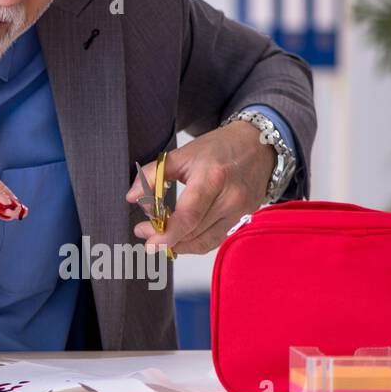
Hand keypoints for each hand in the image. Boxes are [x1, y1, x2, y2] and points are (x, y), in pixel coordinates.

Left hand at [126, 120, 275, 255]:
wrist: (258, 146)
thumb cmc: (220, 147)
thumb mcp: (183, 154)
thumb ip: (154, 174)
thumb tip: (132, 197)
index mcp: (212, 178)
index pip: (188, 216)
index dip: (164, 232)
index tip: (144, 234)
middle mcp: (230, 198)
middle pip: (194, 232)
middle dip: (166, 239)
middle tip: (146, 236)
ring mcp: (240, 211)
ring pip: (205, 241)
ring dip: (180, 245)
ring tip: (161, 239)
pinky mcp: (244, 218)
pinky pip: (216, 239)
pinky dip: (196, 243)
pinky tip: (181, 239)